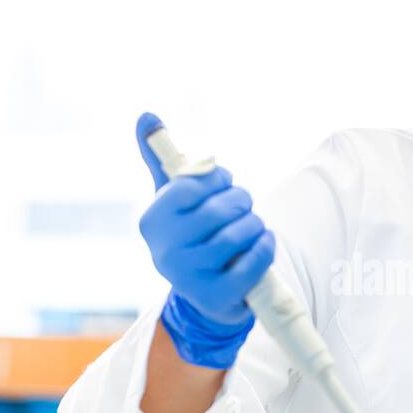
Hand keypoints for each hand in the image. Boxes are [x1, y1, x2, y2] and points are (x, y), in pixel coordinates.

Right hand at [135, 112, 275, 368]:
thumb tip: (146, 115)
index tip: (224, 185)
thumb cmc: (191, 236)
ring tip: (252, 228)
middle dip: (241, 202)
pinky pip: (254, 260)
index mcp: (152, 221)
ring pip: (238, 234)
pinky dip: (266, 247)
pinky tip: (263, 243)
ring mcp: (189, 277)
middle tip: (243, 208)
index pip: (193, 184)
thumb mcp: (173, 200)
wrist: (206, 297)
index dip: (219, 180)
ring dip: (255, 225)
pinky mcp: (217, 297)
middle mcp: (164, 251)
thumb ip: (162, 158)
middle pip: (219, 209)